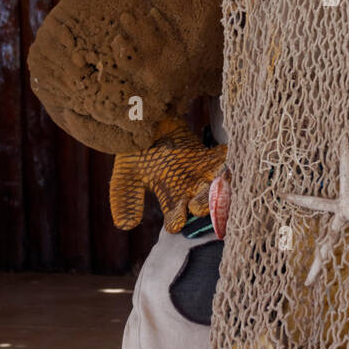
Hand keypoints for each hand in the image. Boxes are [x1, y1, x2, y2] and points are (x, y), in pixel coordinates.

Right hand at [109, 117, 226, 232]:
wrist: (146, 122)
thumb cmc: (137, 152)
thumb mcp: (127, 176)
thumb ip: (126, 198)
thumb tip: (124, 226)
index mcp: (171, 198)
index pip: (176, 217)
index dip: (176, 220)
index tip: (176, 223)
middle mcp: (189, 188)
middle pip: (200, 203)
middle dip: (200, 206)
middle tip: (198, 209)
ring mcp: (201, 172)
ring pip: (213, 186)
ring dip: (216, 190)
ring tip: (214, 189)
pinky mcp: (209, 155)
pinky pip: (221, 161)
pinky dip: (224, 162)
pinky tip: (224, 163)